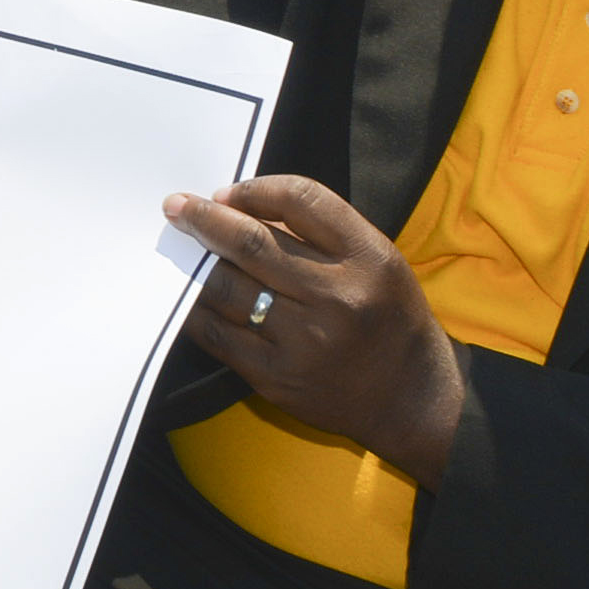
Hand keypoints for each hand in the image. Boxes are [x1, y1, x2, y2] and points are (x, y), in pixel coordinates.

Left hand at [167, 176, 465, 476]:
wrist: (412, 399)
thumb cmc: (389, 318)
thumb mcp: (377, 260)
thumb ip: (321, 230)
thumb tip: (242, 205)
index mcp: (368, 258)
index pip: (300, 199)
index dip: (254, 189)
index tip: (226, 192)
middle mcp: (337, 297)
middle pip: (253, 243)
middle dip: (205, 220)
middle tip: (176, 206)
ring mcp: (304, 341)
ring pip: (228, 288)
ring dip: (195, 262)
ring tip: (178, 246)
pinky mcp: (277, 377)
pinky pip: (218, 333)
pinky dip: (196, 309)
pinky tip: (185, 294)